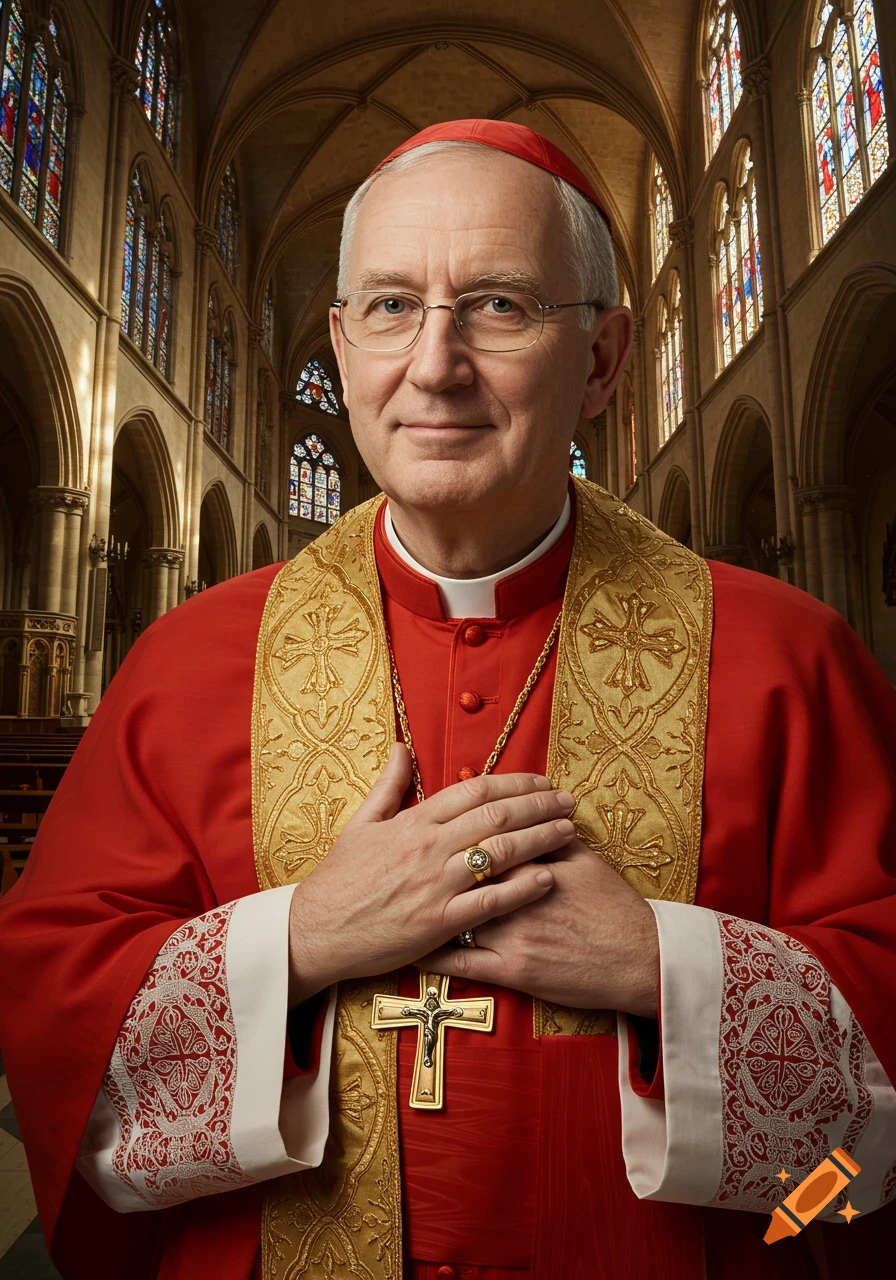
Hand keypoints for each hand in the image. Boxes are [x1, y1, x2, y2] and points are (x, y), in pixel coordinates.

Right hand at [286, 744, 576, 1004]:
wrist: (315, 931)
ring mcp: (435, 885)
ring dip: (540, 839)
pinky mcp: (438, 922)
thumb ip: (388, 786)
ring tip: (568, 832)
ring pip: (500, 853)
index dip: (515, 782)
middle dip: (539, 805)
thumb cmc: (338, 880)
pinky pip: (490, 901)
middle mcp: (428, 847)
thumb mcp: (359, 824)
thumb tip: (401, 747)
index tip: (541, 781)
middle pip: (497, 817)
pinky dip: (522, 888)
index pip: (475, 791)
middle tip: (569, 801)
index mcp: (413, 821)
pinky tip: (549, 878)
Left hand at [415, 837, 659, 1017]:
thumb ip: (551, 837)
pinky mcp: (513, 970)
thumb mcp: (587, 862)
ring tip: (392, 900)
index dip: (454, 828)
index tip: (429, 820)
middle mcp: (516, 895)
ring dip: (422, 909)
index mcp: (531, 863)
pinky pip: (464, 963)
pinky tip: (411, 948)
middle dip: (428, 865)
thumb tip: (527, 811)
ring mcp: (512, 934)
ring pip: (454, 915)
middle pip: (460, 873)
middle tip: (399, 856)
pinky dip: (435, 955)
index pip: (483, 838)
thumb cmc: (614, 907)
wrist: (640, 958)